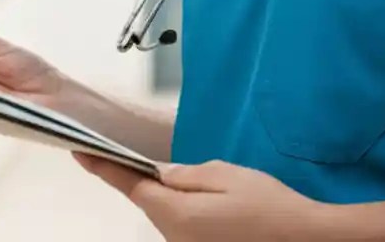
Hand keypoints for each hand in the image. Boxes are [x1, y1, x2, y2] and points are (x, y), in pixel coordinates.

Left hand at [74, 154, 329, 241]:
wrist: (305, 241)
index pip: (130, 186)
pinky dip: (192, 214)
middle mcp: (174, 238)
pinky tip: (223, 209)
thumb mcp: (227, 175)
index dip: (103, 167)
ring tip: (224, 194)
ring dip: (180, 200)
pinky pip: (187, 228)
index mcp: (176, 214)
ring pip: (171, 217)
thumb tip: (161, 174)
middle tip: (194, 171)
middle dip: (158, 182)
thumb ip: (187, 174)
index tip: (79, 151)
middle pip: (152, 203)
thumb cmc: (268, 206)